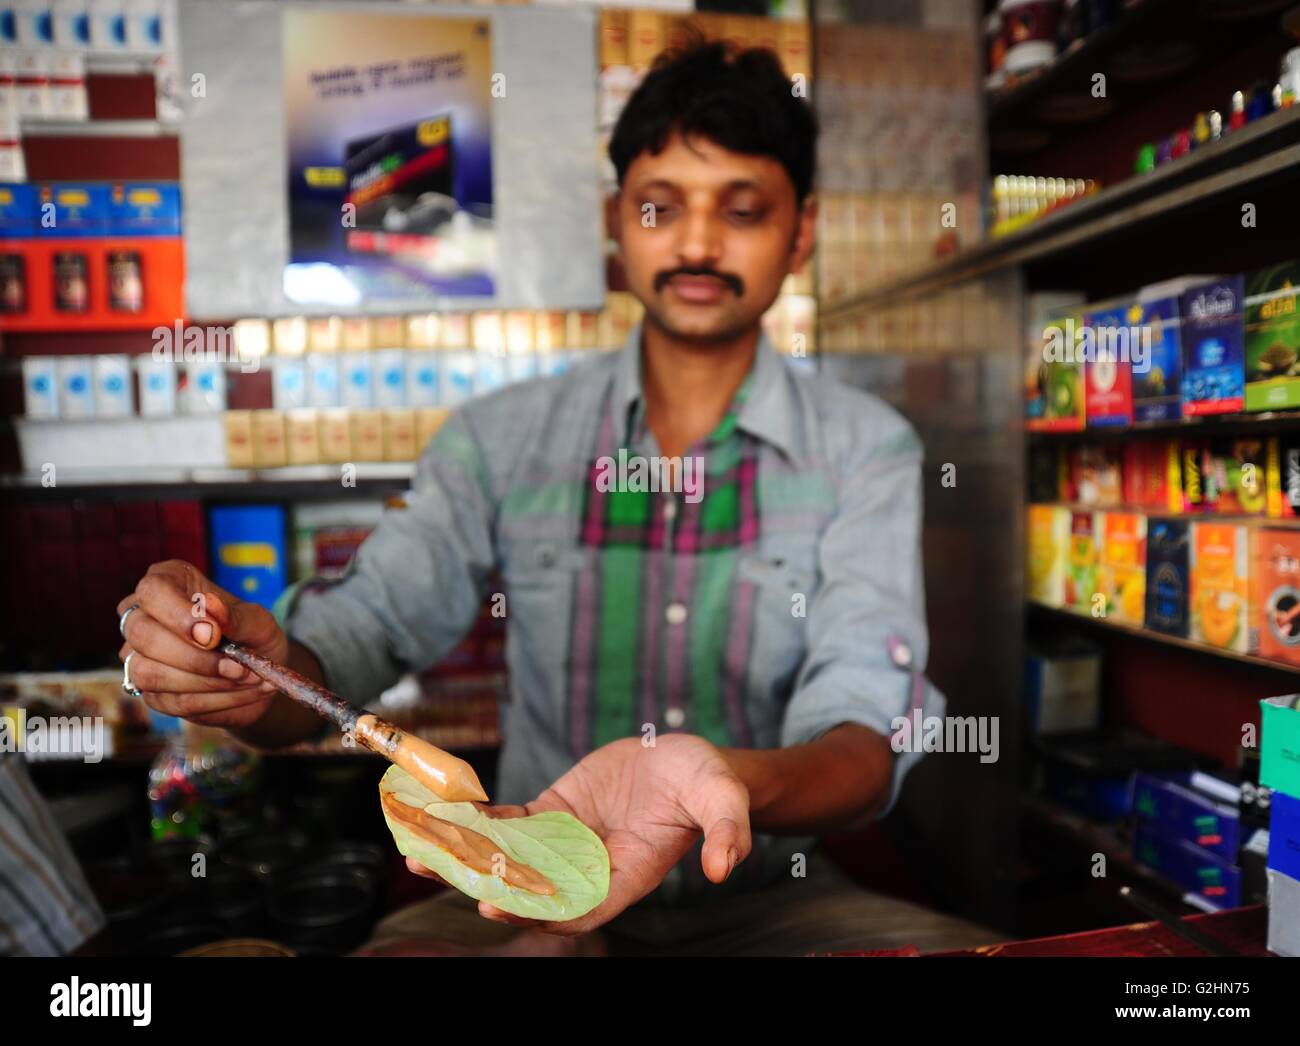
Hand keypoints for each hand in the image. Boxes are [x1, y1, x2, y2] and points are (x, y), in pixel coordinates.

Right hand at [117, 560, 288, 728]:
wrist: (259, 673)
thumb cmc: (253, 635)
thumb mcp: (258, 621)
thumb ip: (237, 617)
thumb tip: (213, 611)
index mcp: (167, 583)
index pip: (152, 590)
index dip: (179, 614)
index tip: (214, 633)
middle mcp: (142, 618)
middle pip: (142, 635)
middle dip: (194, 657)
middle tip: (238, 666)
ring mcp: (139, 657)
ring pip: (148, 673)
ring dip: (205, 683)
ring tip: (246, 679)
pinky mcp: (150, 692)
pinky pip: (172, 701)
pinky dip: (214, 700)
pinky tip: (243, 693)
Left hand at [405, 734, 751, 934]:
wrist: (689, 763)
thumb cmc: (709, 783)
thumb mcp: (723, 800)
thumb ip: (727, 832)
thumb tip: (723, 867)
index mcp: (629, 872)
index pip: (582, 905)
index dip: (543, 909)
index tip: (503, 903)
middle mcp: (590, 865)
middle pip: (533, 887)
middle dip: (485, 883)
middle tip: (440, 873)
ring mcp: (566, 841)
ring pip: (510, 857)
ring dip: (466, 855)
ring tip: (419, 849)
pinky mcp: (551, 813)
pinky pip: (509, 821)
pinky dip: (478, 820)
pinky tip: (445, 813)